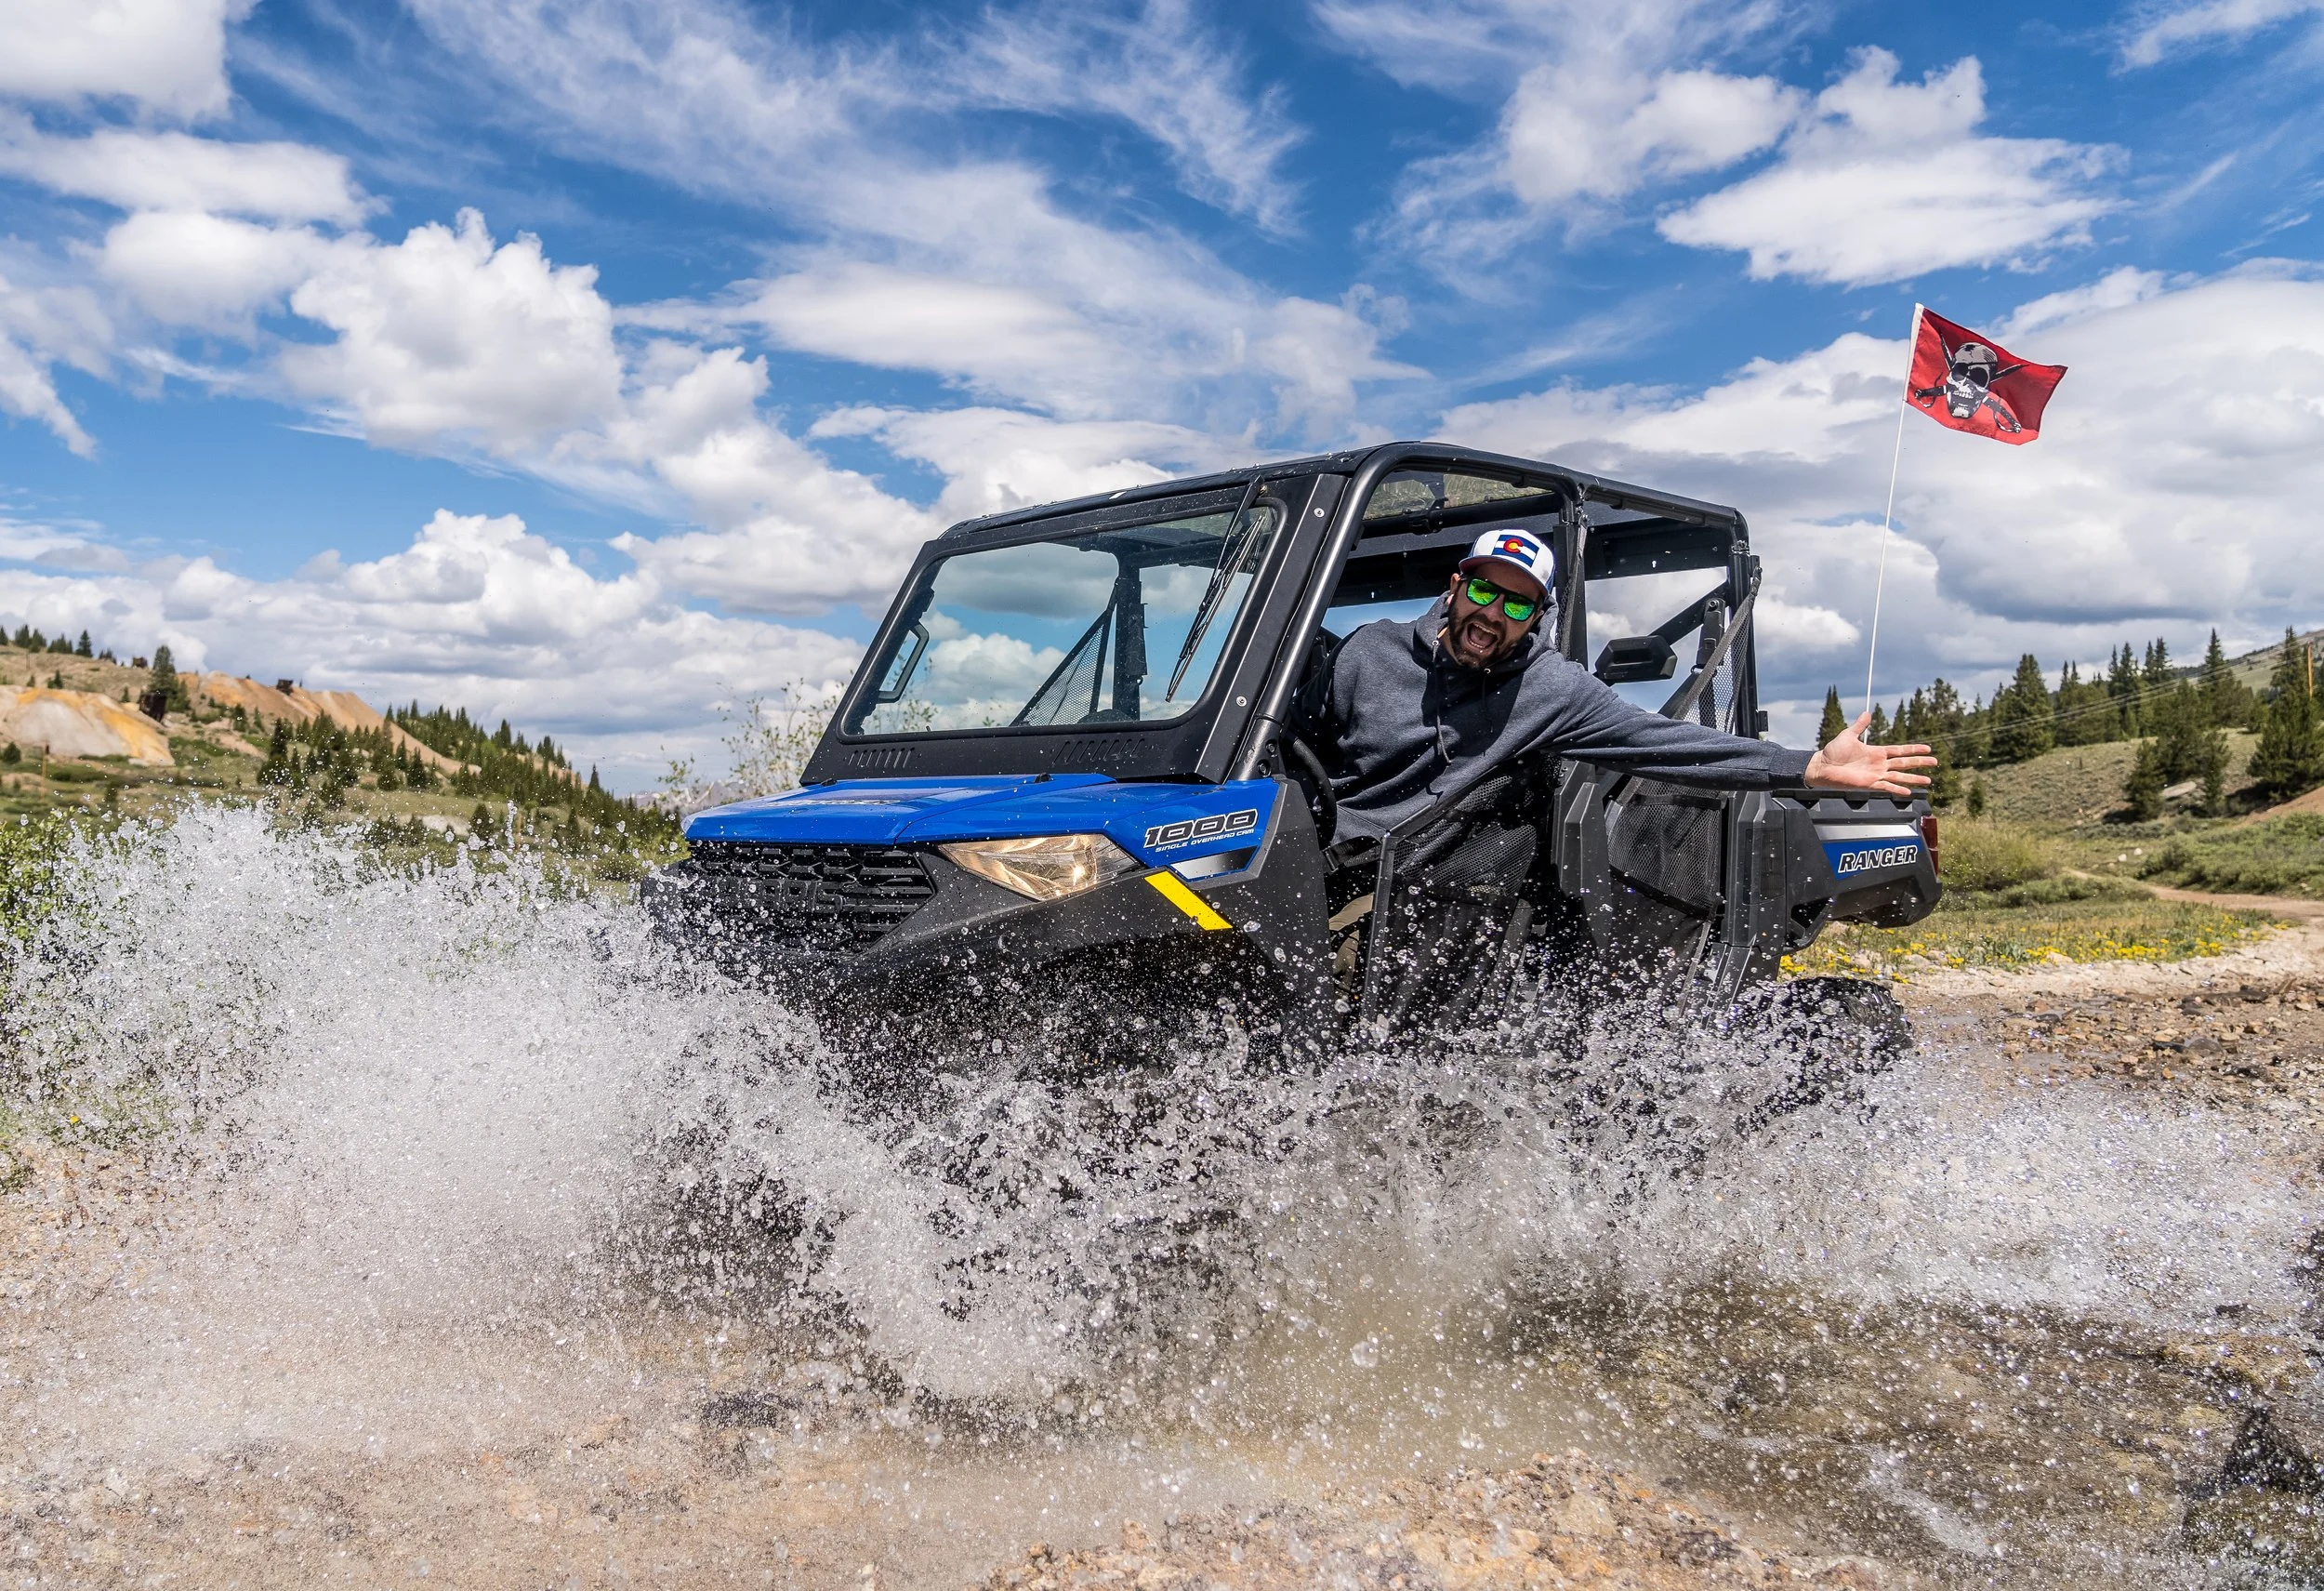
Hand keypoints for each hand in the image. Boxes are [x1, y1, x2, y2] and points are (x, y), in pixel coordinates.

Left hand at [1804, 711, 1936, 796]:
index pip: (1900, 750)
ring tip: (1928, 780)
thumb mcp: (1847, 735)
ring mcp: (1876, 774)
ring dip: (1914, 778)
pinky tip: (1908, 792)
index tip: (1928, 749)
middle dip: (1919, 762)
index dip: (1914, 749)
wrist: (1821, 766)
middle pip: (1904, 763)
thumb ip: (1859, 726)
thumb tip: (1867, 713)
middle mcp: (1879, 764)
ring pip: (1899, 777)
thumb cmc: (1833, 752)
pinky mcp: (1869, 784)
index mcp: (1876, 752)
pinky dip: (1897, 790)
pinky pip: (1886, 787)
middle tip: (1935, 762)